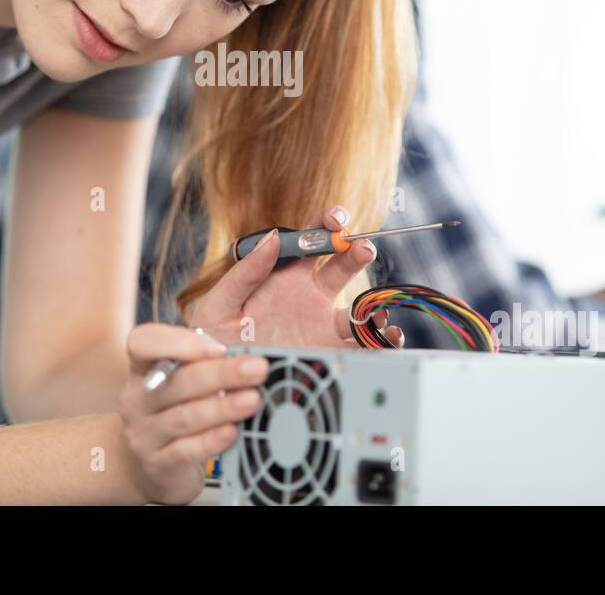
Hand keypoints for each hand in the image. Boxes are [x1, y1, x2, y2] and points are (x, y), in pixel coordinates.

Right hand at [118, 323, 267, 505]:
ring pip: (184, 417)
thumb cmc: (181, 412)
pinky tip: (231, 432)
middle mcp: (137, 399)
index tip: (219, 349)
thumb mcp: (187, 384)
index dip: (178, 342)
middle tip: (256, 370)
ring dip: (222, 407)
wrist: (162, 465)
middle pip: (177, 381)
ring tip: (252, 400)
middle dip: (221, 374)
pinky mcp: (156, 464)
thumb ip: (206, 365)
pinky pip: (185, 451)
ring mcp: (142, 434)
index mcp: (142, 368)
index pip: (143, 342)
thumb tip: (244, 358)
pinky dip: (210, 440)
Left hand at [190, 204, 403, 349]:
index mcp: (285, 276)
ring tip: (377, 307)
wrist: (220, 385)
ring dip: (375, 301)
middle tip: (362, 247)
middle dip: (357, 250)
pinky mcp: (331, 354)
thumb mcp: (220, 304)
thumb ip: (244, 272)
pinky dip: (383, 341)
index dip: (327, 224)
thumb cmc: (215, 341)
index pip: (312, 240)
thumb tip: (273, 238)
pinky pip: (364, 346)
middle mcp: (310, 296)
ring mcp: (323, 326)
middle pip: (344, 265)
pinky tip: (389, 339)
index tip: (335, 220)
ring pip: (360, 306)